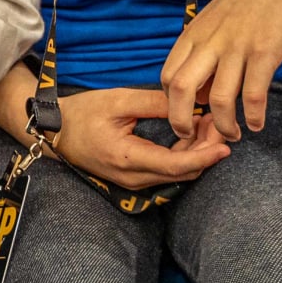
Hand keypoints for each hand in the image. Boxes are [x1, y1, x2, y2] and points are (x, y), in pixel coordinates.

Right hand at [48, 88, 228, 187]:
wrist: (56, 132)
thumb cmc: (83, 113)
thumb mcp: (118, 101)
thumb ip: (155, 103)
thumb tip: (191, 104)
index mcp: (128, 158)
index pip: (175, 165)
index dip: (204, 156)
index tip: (225, 145)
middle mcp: (134, 178)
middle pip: (182, 172)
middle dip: (206, 151)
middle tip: (221, 124)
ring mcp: (134, 181)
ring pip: (177, 173)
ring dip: (197, 152)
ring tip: (210, 124)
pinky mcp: (136, 178)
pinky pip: (167, 171)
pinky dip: (184, 154)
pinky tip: (193, 133)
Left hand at [163, 0, 281, 140]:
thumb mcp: (218, 18)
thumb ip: (206, 48)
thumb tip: (203, 88)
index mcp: (195, 33)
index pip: (167, 75)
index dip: (171, 103)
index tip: (184, 116)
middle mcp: (211, 41)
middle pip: (180, 90)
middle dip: (181, 120)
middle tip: (192, 137)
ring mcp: (238, 46)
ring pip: (219, 98)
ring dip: (223, 125)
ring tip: (232, 134)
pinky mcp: (266, 50)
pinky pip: (254, 94)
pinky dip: (254, 116)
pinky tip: (257, 124)